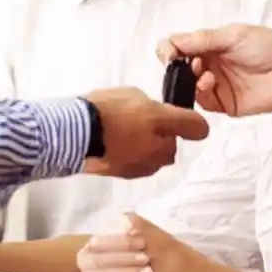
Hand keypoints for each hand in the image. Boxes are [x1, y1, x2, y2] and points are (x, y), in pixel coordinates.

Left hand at [76, 213, 238, 271]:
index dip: (109, 240)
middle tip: (82, 259)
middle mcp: (163, 252)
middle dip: (101, 257)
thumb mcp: (169, 240)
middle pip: (126, 252)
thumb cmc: (188, 261)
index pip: (130, 234)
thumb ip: (148, 231)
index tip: (90, 242)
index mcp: (162, 238)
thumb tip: (125, 219)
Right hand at [82, 87, 209, 177]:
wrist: (74, 135)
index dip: (191, 122)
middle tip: (139, 123)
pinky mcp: (126, 176)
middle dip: (161, 137)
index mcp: (165, 126)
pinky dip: (130, 157)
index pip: (197, 127)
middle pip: (171, 147)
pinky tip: (113, 146)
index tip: (179, 116)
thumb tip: (156, 116)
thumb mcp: (134, 95)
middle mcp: (160, 151)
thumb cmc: (105, 109)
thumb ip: (152, 107)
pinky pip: (137, 165)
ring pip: (154, 159)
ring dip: (146, 150)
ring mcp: (143, 167)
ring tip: (122, 135)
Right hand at [157, 24, 271, 115]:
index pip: (179, 46)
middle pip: (179, 68)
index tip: (170, 54)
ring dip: (189, 79)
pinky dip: (200, 93)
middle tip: (188, 63)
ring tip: (204, 73)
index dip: (169, 50)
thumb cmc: (269, 46)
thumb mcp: (233, 35)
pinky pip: (203, 102)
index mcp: (211, 44)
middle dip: (177, 66)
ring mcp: (217, 85)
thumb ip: (201, 39)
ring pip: (188, 86)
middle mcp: (211, 64)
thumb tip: (171, 42)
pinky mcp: (225, 104)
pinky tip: (209, 83)